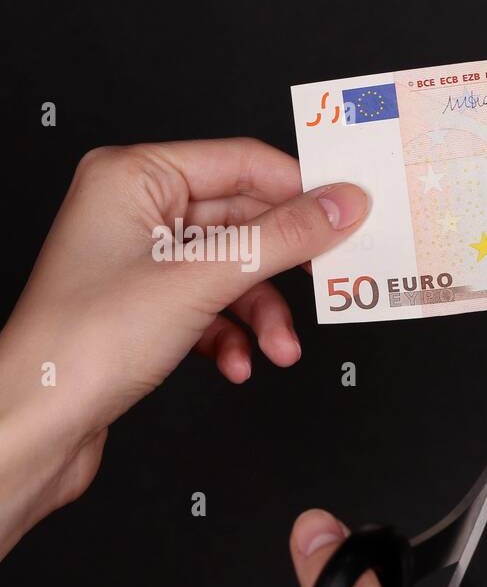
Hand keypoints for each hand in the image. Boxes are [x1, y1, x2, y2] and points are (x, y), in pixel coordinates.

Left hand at [0, 138, 368, 558]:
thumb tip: (341, 205)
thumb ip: (283, 238)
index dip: (300, 190)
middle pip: (244, 220)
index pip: (241, 162)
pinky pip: (215, 306)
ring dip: (264, 312)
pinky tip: (238, 361)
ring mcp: (140, 261)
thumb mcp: (203, 279)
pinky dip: (235, 334)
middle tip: (330, 281)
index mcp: (133, 178)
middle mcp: (134, 211)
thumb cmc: (80, 346)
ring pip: (235, 270)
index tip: (348, 213)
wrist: (37, 424)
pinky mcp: (147, 307)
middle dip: (284, 267)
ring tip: (279, 346)